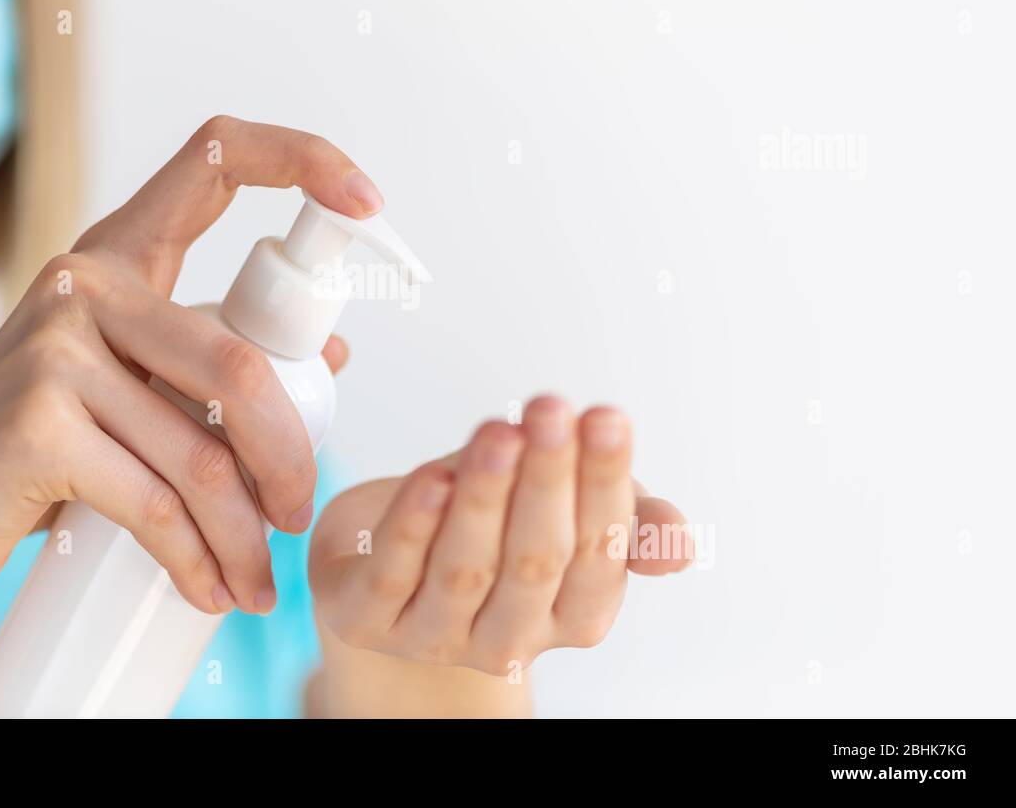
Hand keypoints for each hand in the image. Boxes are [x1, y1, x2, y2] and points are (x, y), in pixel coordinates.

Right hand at [0, 116, 381, 614]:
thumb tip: (334, 354)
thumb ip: (216, 363)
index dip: (300, 159)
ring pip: (205, 450)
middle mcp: (84, 282)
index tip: (369, 201)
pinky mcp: (39, 421)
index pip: (214, 158)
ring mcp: (56, 347)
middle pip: (241, 365)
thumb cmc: (38, 448)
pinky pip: (157, 501)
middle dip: (290, 456)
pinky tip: (208, 588)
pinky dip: (196, 558)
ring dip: (244, 532)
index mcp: (117, 257)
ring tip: (256, 579)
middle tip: (298, 514)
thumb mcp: (130, 388)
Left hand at [309, 396, 691, 674]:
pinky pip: (394, 574)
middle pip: (535, 560)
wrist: (385, 552)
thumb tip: (681, 545)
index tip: (606, 417)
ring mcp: (434, 637)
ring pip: (466, 567)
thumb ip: (628, 519)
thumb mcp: (566, 508)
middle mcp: (508, 637)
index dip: (604, 485)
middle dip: (546, 480)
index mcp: (572, 615)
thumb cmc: (490, 523)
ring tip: (498, 432)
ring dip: (484, 495)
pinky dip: (415, 525)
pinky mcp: (366, 622)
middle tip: (550, 411)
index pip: (599, 554)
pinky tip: (433, 478)